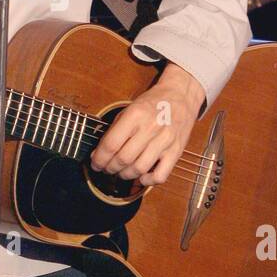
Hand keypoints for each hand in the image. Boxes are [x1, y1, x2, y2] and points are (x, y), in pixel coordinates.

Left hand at [90, 62, 204, 187]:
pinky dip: (148, 181)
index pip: (111, 144)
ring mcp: (165, 141)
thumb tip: (99, 153)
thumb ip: (114, 130)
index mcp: (135, 115)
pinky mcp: (176, 151)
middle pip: (123, 159)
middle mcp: (151, 128)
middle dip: (110, 168)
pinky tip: (141, 177)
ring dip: (125, 175)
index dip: (99, 158)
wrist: (181, 95)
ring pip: (139, 169)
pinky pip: (160, 175)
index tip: (95, 163)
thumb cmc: (152, 102)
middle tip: (106, 169)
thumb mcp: (129, 108)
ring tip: (120, 172)